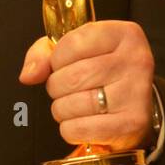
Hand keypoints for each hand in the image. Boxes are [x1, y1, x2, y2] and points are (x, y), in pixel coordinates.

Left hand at [18, 19, 154, 151]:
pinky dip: (71, 129)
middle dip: (57, 87)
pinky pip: (78, 128)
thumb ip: (44, 54)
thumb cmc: (102, 76)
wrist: (132, 109)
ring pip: (72, 104)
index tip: (64, 65)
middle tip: (68, 89)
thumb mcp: (75, 51)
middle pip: (71, 77)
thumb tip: (28, 75)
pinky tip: (85, 121)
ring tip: (77, 106)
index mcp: (125, 35)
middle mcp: (136, 61)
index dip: (57, 59)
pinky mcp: (132, 123)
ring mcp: (136, 93)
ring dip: (62, 109)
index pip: (72, 43)